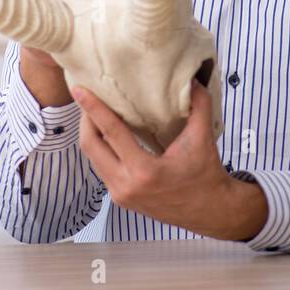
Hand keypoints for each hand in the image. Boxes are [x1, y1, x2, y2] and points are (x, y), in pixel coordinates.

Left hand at [71, 79, 266, 240]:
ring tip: (94, 111)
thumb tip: (193, 78)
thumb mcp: (203, 138)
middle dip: (85, 118)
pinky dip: (100, 148)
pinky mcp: (120, 199)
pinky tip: (106, 134)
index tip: (79, 90)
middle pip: (90, 146)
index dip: (93, 108)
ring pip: (92, 158)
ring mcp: (120, 195)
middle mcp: (126, 185)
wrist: (209, 211)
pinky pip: (101, 168)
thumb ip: (199, 105)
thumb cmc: (206, 174)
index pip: (111, 132)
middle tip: (87, 97)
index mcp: (144, 171)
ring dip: (91, 133)